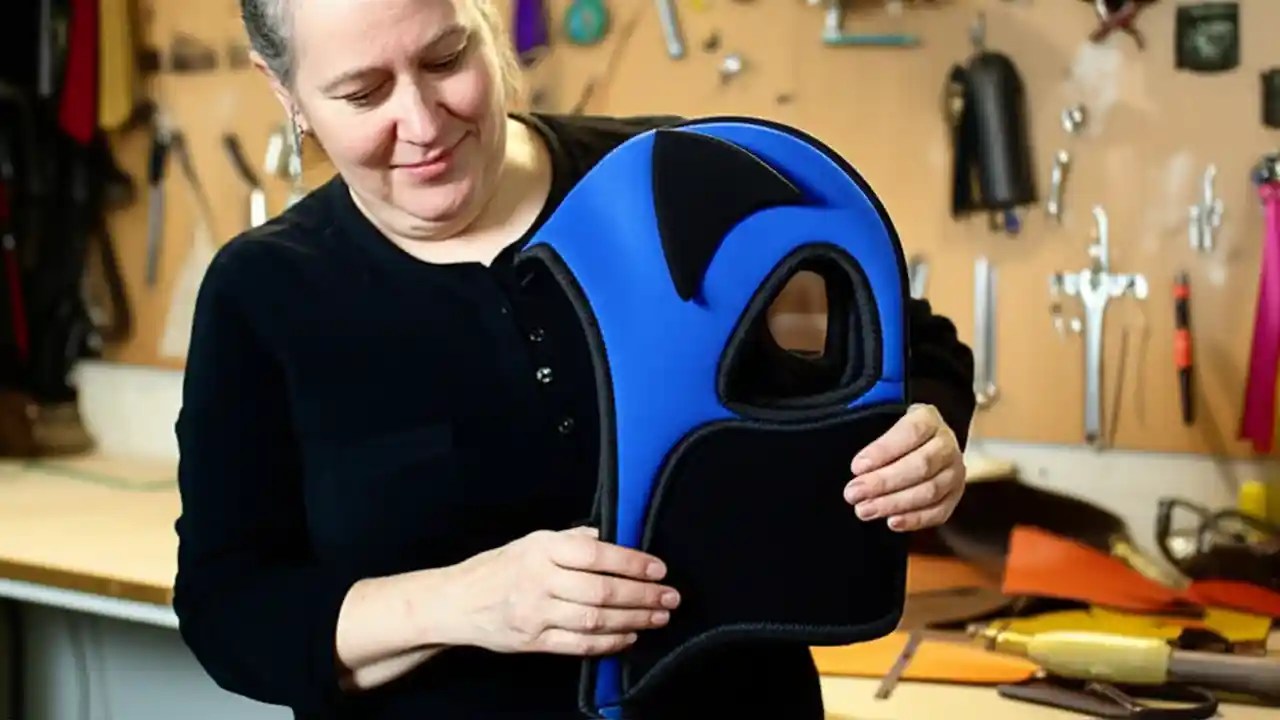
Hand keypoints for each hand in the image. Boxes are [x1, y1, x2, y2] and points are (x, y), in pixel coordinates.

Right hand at [449, 527, 679, 655]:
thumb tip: (609, 537)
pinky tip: (628, 636)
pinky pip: (578, 645)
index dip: (632, 562)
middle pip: (601, 591)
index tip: (658, 568)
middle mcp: (539, 580)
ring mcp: (535, 614)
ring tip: (658, 617)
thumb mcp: (530, 541)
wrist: (454, 601)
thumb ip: (570, 539)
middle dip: (642, 595)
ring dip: (633, 620)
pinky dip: (607, 642)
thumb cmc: (497, 568)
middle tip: (669, 597)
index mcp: (541, 549)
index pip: (596, 554)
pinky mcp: (533, 642)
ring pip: (594, 620)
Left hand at [843, 403, 964, 531]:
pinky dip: (915, 519)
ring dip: (894, 503)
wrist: (922, 442)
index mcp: (928, 419)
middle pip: (920, 465)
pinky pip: (939, 512)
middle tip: (853, 493)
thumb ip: (870, 432)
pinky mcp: (954, 496)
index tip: (856, 467)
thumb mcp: (883, 420)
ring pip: (930, 491)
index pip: (910, 432)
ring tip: (864, 510)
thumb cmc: (894, 434)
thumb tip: (856, 464)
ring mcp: (954, 471)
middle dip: (883, 482)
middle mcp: (947, 444)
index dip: (883, 450)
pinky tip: (892, 522)